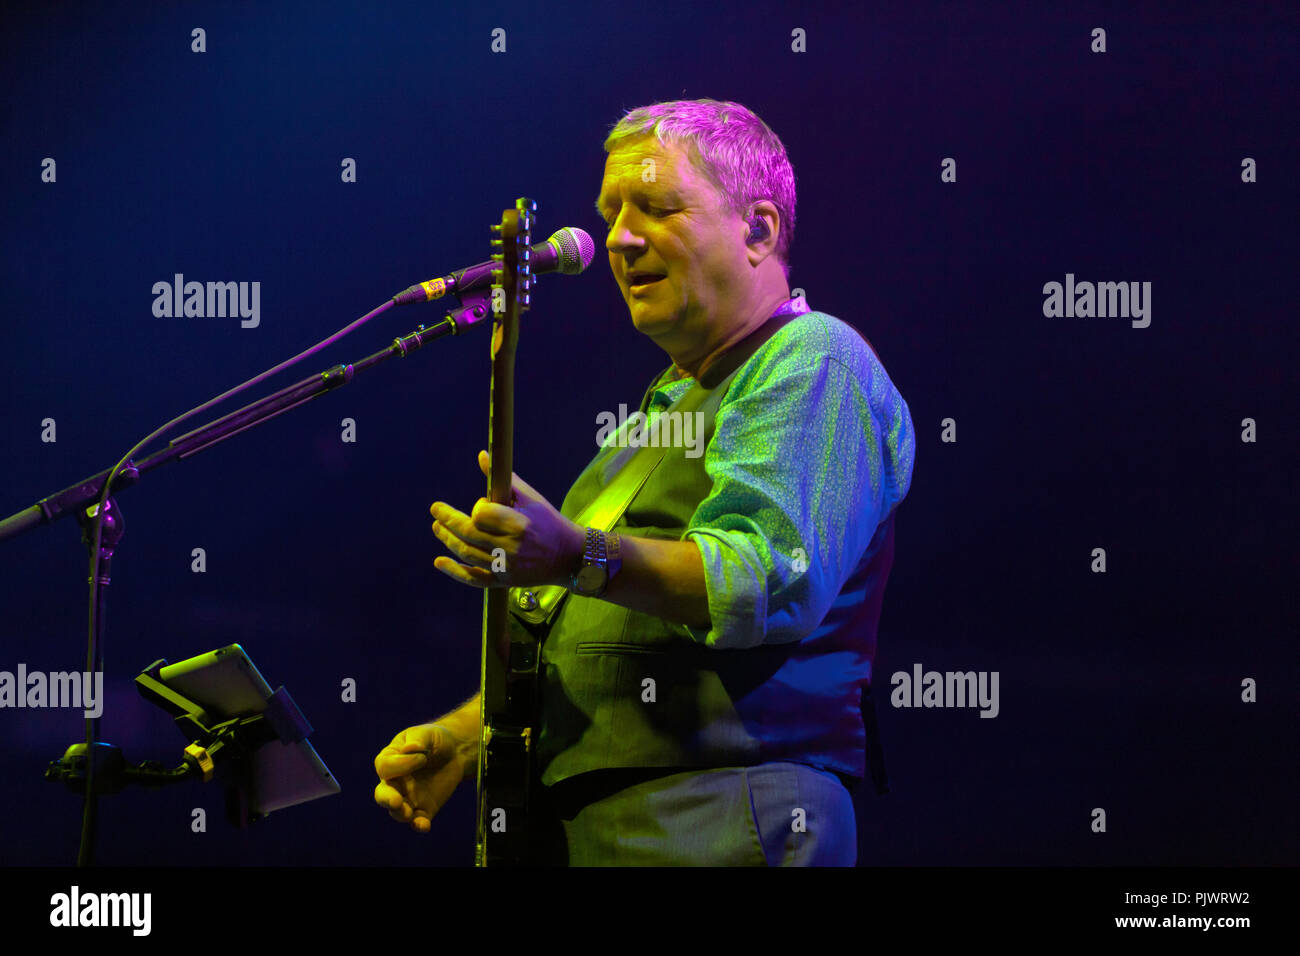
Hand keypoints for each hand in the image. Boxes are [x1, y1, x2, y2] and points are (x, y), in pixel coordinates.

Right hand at [373, 723, 466, 833]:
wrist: (455, 753)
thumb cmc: (434, 740)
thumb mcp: (428, 734)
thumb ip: (417, 739)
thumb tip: (411, 748)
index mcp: (390, 760)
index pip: (386, 766)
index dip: (402, 764)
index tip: (423, 757)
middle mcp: (395, 782)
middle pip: (382, 794)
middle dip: (387, 799)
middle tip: (395, 801)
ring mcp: (408, 798)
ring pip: (397, 811)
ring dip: (401, 814)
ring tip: (409, 814)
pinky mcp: (424, 809)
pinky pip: (418, 820)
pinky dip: (419, 825)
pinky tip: (424, 825)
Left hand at [429, 450, 582, 588]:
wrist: (570, 557)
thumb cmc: (549, 522)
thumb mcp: (531, 498)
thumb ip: (504, 479)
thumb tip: (483, 456)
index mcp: (520, 524)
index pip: (483, 514)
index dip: (478, 507)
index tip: (483, 504)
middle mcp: (511, 548)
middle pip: (469, 534)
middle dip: (448, 520)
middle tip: (435, 509)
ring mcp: (506, 567)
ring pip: (467, 554)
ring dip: (447, 539)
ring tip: (436, 527)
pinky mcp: (504, 581)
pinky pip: (474, 579)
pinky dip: (455, 572)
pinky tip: (439, 562)